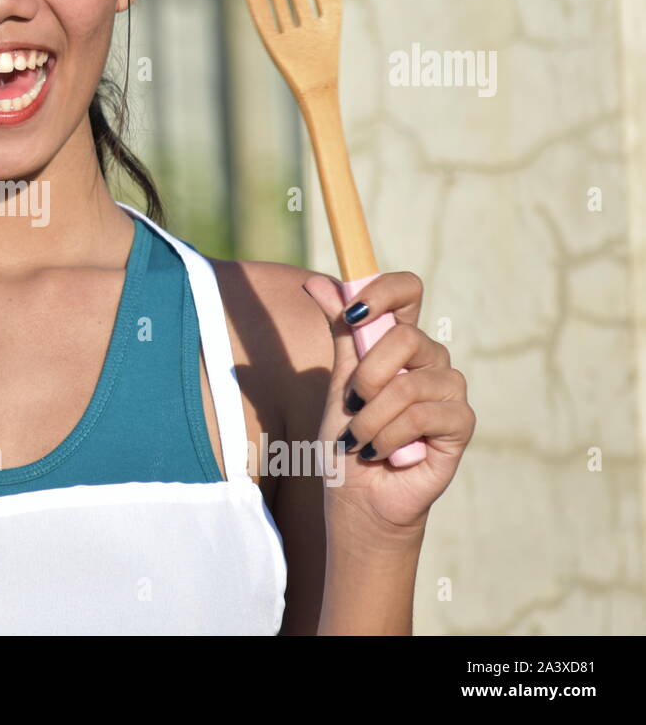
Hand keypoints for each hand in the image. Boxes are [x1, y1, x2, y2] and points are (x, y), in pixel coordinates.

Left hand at [302, 272, 475, 541]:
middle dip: (365, 377)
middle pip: (405, 337)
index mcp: (400, 342)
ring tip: (361, 439)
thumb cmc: (347, 438)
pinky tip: (381, 453)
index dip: (382, 291)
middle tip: (353, 405)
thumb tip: (315, 280)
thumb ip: (338, 331)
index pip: (407, 291)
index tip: (352, 314)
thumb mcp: (338, 380)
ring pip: (407, 385)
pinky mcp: (460, 423)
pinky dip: (388, 438)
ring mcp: (449, 391)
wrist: (357, 497)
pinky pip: (421, 416)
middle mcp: (430, 360)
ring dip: (370, 418)